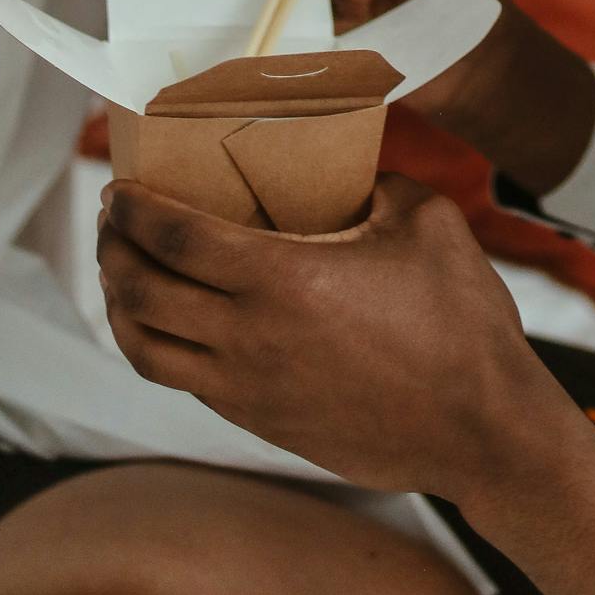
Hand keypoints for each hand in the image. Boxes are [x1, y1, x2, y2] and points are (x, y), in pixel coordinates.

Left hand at [99, 171, 561, 496]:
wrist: (482, 430)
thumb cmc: (461, 323)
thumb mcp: (425, 220)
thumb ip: (374, 182)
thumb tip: (344, 164)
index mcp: (282, 279)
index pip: (173, 236)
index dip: (132, 208)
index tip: (118, 187)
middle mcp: (249, 338)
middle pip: (139, 291)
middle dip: (112, 249)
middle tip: (113, 221)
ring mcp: (248, 390)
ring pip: (145, 349)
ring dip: (119, 305)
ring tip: (122, 274)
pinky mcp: (260, 422)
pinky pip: (183, 382)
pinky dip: (158, 346)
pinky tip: (174, 323)